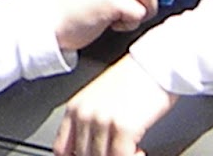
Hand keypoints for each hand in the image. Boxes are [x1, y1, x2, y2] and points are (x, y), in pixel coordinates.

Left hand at [53, 55, 175, 155]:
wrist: (151, 65)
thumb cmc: (130, 81)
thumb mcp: (98, 100)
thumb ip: (88, 122)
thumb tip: (89, 148)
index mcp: (74, 108)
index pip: (62, 148)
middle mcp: (83, 115)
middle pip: (82, 155)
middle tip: (117, 154)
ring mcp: (101, 121)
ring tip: (131, 152)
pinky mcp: (123, 126)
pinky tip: (141, 152)